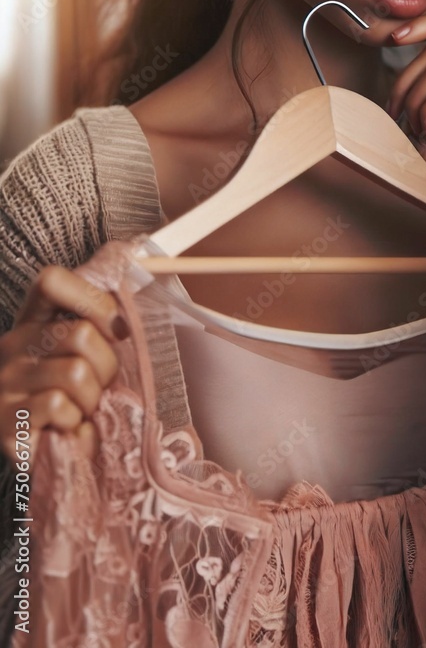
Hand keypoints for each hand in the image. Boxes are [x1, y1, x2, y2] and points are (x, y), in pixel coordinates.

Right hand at [0, 267, 124, 468]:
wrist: (52, 455)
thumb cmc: (81, 396)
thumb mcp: (93, 353)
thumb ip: (104, 318)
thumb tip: (129, 253)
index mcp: (34, 321)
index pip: (51, 281)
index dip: (93, 299)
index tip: (117, 330)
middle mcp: (13, 345)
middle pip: (80, 333)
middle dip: (106, 365)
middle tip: (98, 385)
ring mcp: (4, 382)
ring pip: (74, 372)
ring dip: (92, 398)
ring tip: (82, 409)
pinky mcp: (6, 420)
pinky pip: (57, 405)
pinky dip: (74, 421)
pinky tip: (66, 427)